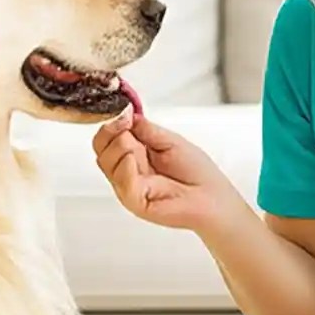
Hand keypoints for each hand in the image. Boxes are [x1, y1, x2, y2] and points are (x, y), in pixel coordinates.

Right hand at [92, 109, 242, 232]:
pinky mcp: (136, 202)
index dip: (110, 125)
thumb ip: (145, 128)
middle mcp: (127, 172)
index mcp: (133, 156)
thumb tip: (125, 113)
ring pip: (108, 163)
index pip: (106, 140)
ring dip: (123, 149)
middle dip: (114, 135)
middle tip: (131, 132)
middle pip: (101, 150)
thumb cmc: (197, 173)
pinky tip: (137, 160)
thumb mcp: (168, 140)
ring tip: (143, 151)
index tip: (122, 115)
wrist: (213, 196)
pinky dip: (127, 167)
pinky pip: (122, 182)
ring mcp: (128, 188)